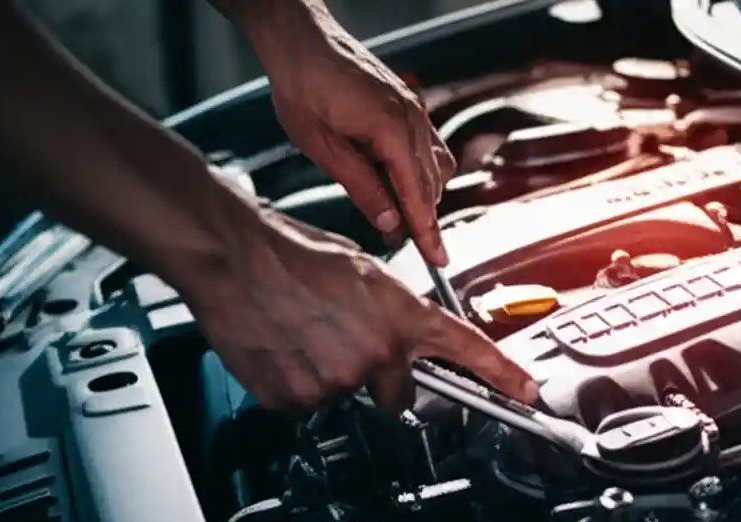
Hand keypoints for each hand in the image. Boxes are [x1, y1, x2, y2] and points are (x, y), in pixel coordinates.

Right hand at [177, 203, 535, 413]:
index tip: (528, 394)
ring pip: (347, 396)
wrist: (233, 257)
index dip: (503, 376)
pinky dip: (299, 382)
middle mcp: (377, 354)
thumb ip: (395, 313)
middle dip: (381, 377)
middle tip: (346, 342)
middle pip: (398, 394)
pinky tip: (285, 348)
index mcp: (401, 315)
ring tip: (304, 333)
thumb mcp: (365, 273)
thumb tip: (405, 339)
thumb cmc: (293, 253)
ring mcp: (336, 382)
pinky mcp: (297, 399)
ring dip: (332, 374)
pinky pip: (309, 403)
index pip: (467, 351)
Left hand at [236, 1, 455, 263]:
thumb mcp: (322, 146)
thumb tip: (390, 224)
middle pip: (431, 185)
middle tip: (396, 240)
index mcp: (393, 130)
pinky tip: (395, 179)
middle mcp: (413, 120)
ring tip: (393, 212)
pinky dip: (419, 171)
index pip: (418, 194)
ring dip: (420, 193)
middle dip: (420, 216)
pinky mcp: (409, 106)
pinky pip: (429, 147)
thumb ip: (362, 187)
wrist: (302, 40)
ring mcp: (416, 111)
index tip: (439, 261)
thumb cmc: (302, 88)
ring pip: (436, 167)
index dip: (428, 231)